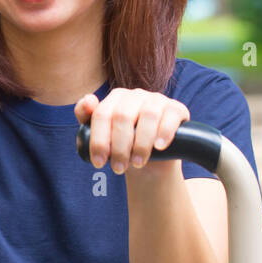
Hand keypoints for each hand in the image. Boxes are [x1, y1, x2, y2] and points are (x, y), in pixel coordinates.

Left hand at [75, 88, 189, 174]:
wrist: (153, 156)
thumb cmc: (122, 143)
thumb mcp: (100, 132)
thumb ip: (85, 115)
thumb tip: (88, 101)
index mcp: (115, 97)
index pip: (102, 114)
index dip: (99, 140)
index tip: (99, 162)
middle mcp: (135, 95)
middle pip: (123, 117)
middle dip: (119, 147)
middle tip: (118, 168)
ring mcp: (157, 100)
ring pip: (148, 116)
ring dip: (141, 144)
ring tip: (137, 163)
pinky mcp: (176, 109)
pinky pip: (171, 116)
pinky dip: (164, 132)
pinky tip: (159, 147)